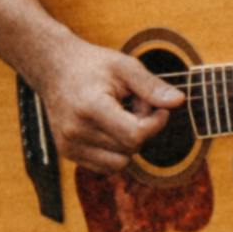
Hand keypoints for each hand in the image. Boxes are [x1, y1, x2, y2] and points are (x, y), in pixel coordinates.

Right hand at [34, 28, 183, 158]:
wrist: (54, 69)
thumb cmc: (92, 65)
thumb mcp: (124, 66)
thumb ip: (151, 86)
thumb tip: (178, 102)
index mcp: (90, 107)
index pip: (134, 136)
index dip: (155, 124)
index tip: (158, 107)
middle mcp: (75, 131)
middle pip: (130, 148)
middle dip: (142, 128)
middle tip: (134, 104)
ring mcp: (69, 146)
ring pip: (120, 162)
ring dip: (128, 142)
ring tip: (120, 116)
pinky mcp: (68, 154)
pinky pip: (106, 166)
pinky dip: (115, 150)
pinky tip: (108, 127)